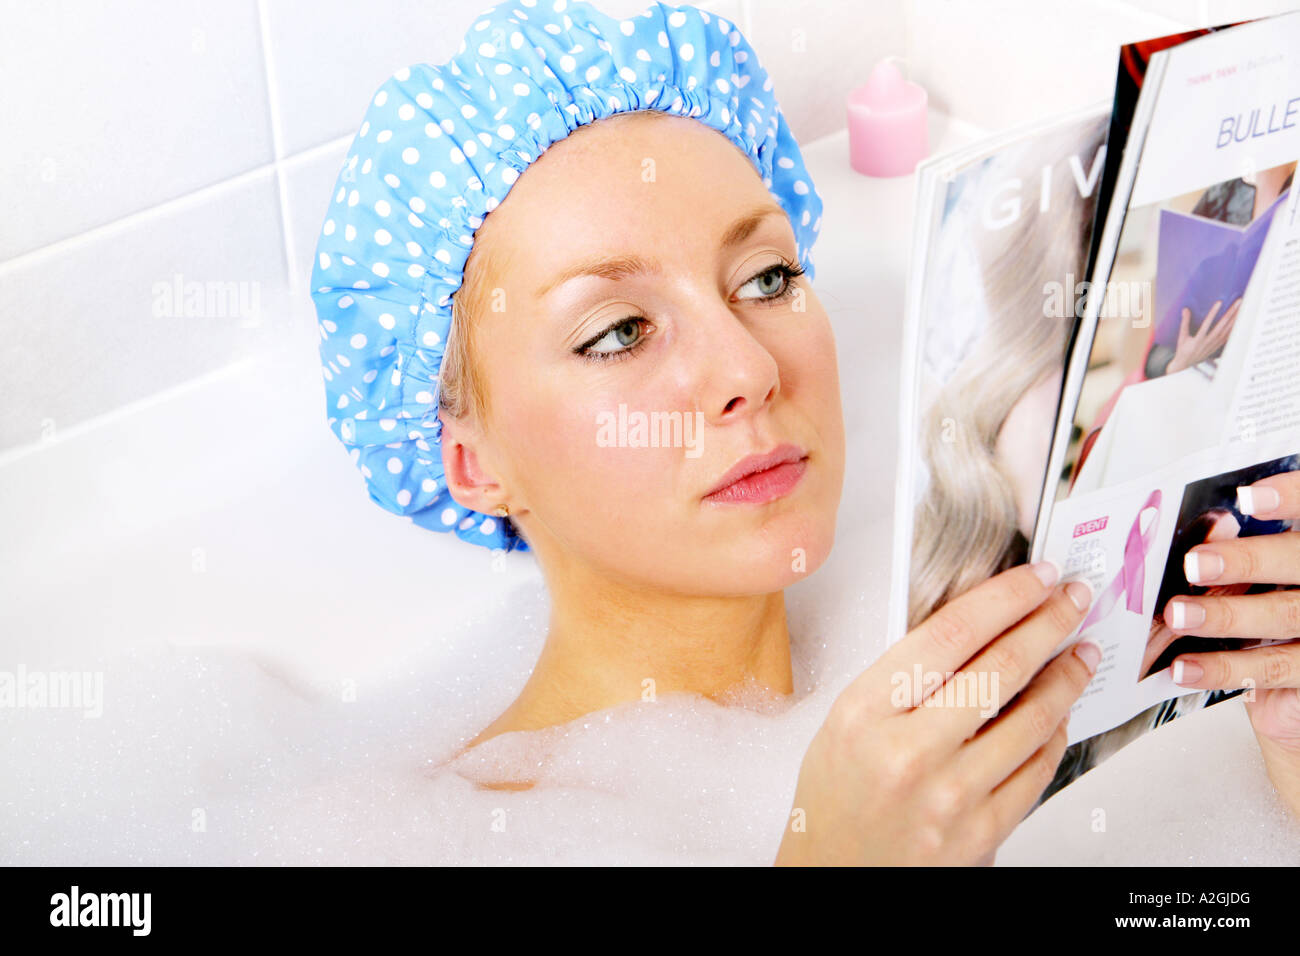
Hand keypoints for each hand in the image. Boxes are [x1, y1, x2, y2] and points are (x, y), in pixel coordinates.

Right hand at [774, 563, 1096, 865]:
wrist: (836, 872)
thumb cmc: (837, 795)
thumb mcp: (848, 719)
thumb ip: (906, 675)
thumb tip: (981, 626)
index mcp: (867, 711)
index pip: (952, 632)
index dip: (1006, 596)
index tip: (1037, 578)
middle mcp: (909, 751)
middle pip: (1001, 667)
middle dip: (1050, 623)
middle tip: (1074, 600)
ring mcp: (950, 795)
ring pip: (1032, 719)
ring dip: (1067, 678)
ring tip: (1080, 655)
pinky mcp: (981, 832)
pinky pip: (1037, 771)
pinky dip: (1055, 734)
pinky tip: (1059, 714)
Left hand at [1160, 471, 1299, 814]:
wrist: (1298, 693)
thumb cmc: (1264, 614)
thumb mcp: (1258, 577)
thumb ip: (1231, 554)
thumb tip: (1163, 522)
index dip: (1291, 500)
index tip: (1246, 494)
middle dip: (1248, 562)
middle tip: (1195, 560)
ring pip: (1288, 620)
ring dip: (1229, 617)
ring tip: (1179, 613)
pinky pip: (1275, 674)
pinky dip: (1226, 670)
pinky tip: (1183, 668)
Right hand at [1165, 297, 1240, 374]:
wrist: (1187, 364)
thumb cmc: (1183, 349)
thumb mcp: (1182, 336)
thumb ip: (1184, 322)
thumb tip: (1185, 310)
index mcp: (1198, 339)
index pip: (1207, 324)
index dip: (1213, 313)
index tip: (1219, 303)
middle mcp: (1208, 342)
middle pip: (1222, 325)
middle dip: (1231, 312)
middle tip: (1238, 302)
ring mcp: (1215, 344)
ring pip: (1228, 330)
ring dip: (1235, 318)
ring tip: (1242, 308)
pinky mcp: (1218, 346)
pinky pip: (1229, 336)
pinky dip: (1235, 328)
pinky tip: (1240, 321)